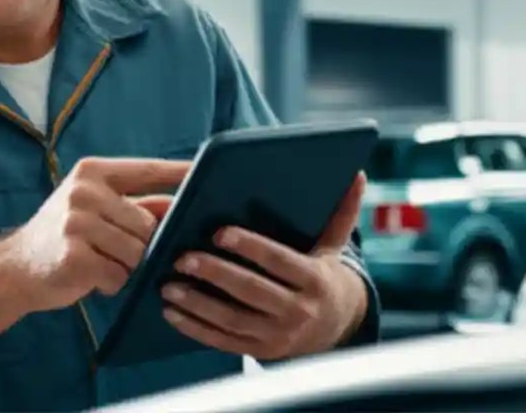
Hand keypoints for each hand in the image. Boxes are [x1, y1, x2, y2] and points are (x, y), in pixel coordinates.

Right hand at [2, 158, 188, 312]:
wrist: (14, 269)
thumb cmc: (63, 238)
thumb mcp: (94, 209)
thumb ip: (137, 204)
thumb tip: (183, 203)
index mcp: (92, 172)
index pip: (148, 170)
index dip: (181, 173)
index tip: (212, 172)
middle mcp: (84, 192)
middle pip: (147, 223)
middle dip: (140, 244)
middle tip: (112, 251)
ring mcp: (77, 222)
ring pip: (137, 252)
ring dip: (125, 266)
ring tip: (100, 263)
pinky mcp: (74, 255)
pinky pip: (118, 275)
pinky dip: (110, 283)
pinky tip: (90, 277)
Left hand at [161, 172, 369, 360]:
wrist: (336, 329)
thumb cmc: (323, 276)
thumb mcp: (333, 248)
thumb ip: (342, 213)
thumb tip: (357, 174)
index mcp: (316, 280)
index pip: (280, 261)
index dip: (251, 247)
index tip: (219, 232)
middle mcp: (299, 311)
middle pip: (252, 291)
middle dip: (216, 274)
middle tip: (182, 258)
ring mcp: (279, 336)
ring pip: (233, 320)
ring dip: (198, 304)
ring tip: (167, 286)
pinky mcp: (260, 351)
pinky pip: (223, 341)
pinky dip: (195, 328)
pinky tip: (170, 312)